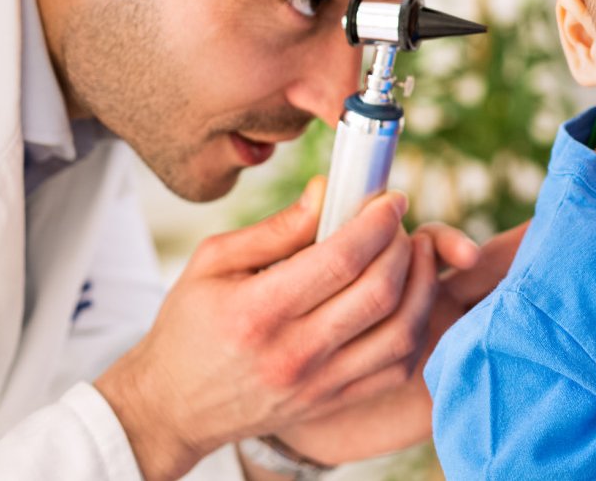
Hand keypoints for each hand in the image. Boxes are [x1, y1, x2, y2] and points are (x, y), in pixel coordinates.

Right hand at [96, 178, 431, 480]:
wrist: (174, 407)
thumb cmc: (190, 325)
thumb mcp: (213, 263)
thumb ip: (276, 227)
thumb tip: (328, 189)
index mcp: (258, 311)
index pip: (341, 259)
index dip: (377, 222)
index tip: (391, 200)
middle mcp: (293, 353)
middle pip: (379, 291)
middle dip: (401, 246)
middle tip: (398, 223)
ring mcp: (319, 383)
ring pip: (401, 331)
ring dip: (421, 284)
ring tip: (415, 253)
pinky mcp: (334, 401)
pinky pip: (398, 366)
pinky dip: (416, 326)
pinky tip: (410, 297)